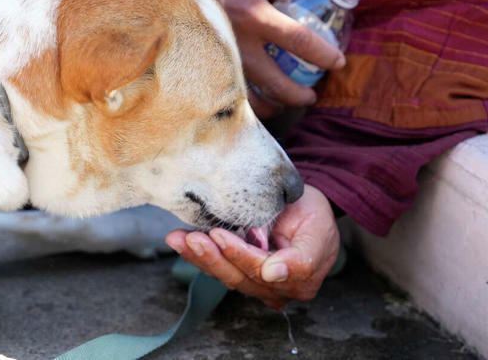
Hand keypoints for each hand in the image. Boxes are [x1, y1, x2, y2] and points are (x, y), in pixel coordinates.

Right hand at [159, 0, 344, 117]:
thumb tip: (286, 3)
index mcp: (252, 13)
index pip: (299, 42)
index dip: (323, 55)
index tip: (336, 63)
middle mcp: (235, 41)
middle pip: (276, 83)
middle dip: (298, 95)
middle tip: (308, 96)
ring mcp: (213, 56)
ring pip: (247, 98)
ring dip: (269, 107)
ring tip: (279, 105)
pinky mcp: (196, 61)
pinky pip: (220, 92)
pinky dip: (237, 102)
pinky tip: (246, 103)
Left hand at [165, 185, 339, 309]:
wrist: (304, 208)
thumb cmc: (313, 216)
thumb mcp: (317, 230)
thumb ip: (301, 258)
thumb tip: (273, 274)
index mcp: (299, 280)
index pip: (262, 271)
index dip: (240, 255)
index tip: (220, 236)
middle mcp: (276, 288)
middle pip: (239, 276)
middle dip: (213, 258)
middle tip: (192, 238)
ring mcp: (256, 282)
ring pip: (224, 274)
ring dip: (199, 257)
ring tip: (179, 239)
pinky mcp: (239, 272)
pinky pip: (218, 267)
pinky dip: (198, 255)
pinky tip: (180, 242)